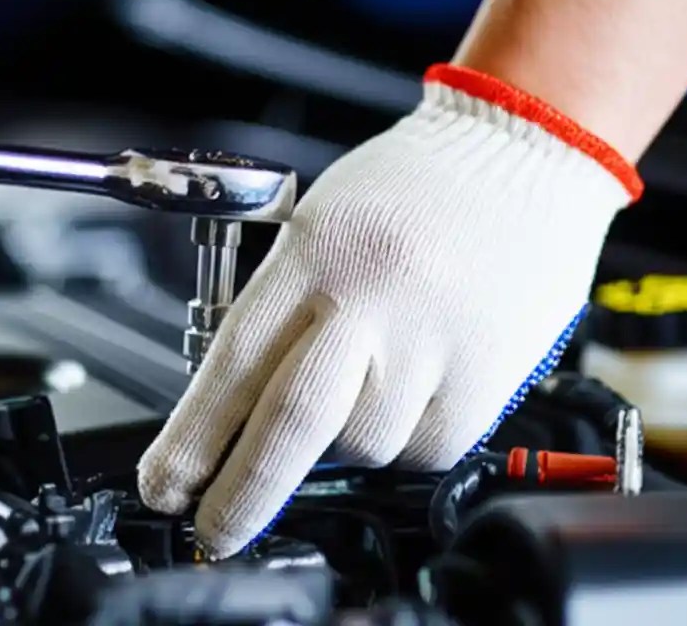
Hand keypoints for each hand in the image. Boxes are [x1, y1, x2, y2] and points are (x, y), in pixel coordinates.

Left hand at [137, 65, 642, 557]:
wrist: (523, 154)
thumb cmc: (411, 189)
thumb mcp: (320, 225)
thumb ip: (283, 314)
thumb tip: (242, 416)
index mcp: (315, 254)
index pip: (233, 367)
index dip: (191, 442)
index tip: (163, 487)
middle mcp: (370, 301)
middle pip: (289, 427)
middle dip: (241, 496)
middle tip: (213, 531)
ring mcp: (432, 344)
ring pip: (358, 447)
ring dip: (343, 442)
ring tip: (373, 372)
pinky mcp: (485, 382)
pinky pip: (421, 452)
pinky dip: (402, 440)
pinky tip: (415, 384)